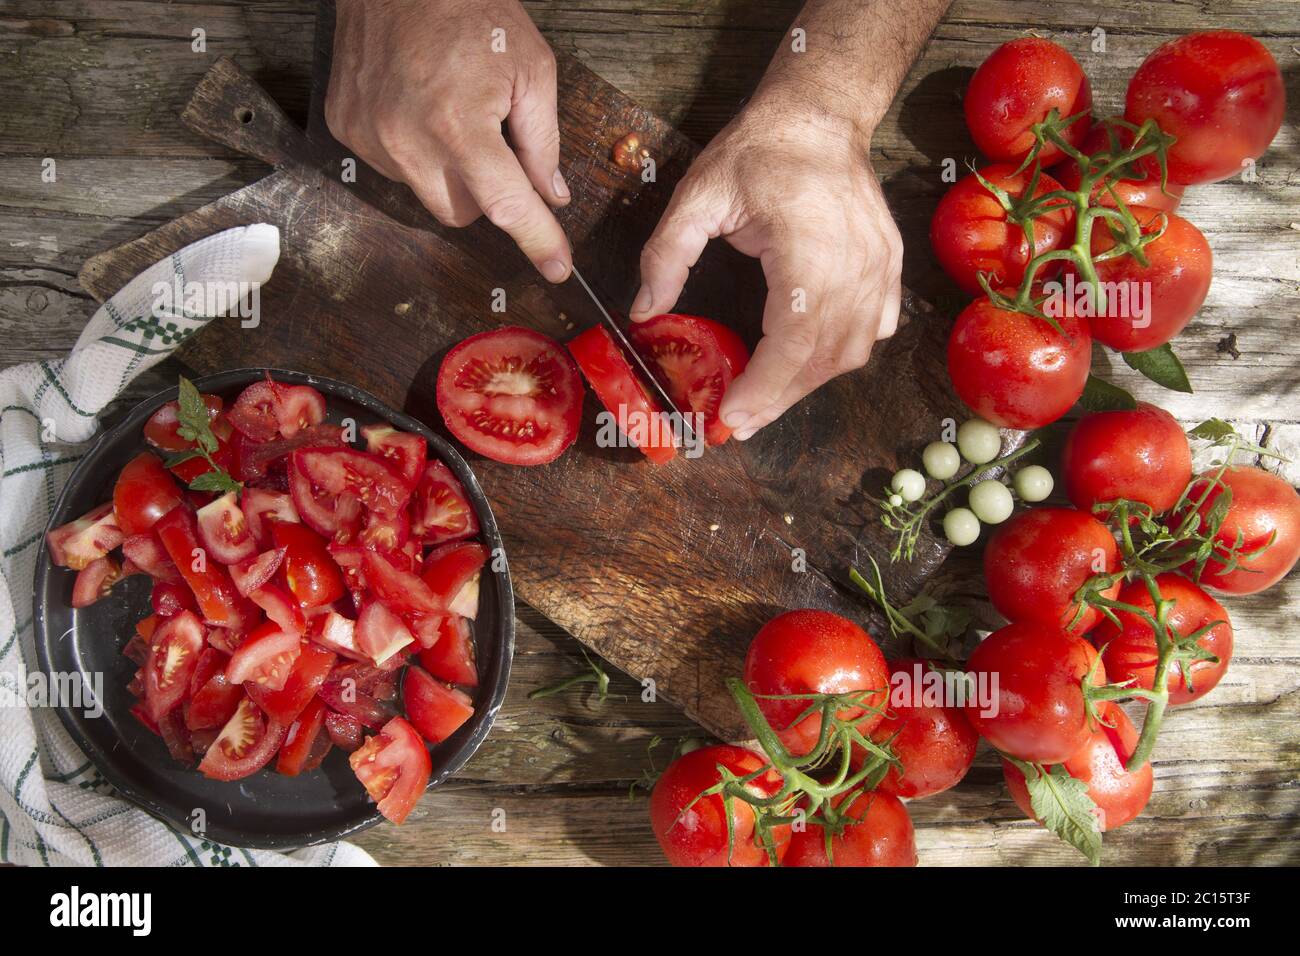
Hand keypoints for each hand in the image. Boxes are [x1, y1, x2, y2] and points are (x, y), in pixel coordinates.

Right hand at [325, 0, 571, 281]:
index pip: (506, 205)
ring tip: (451, 112)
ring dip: (448, 170)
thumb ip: (543, 141)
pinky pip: (392, 167)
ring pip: (426, 193)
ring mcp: (371, 136)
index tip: (556, 267)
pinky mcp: (348, 127)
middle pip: (463, 212)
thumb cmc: (469, 8)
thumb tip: (551, 195)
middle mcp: (408, 139)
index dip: (537, 240)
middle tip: (494, 142)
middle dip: (487, 190)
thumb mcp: (531, 67)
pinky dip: (414, 151)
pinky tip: (419, 108)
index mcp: (460, 124)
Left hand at [630, 91, 901, 439]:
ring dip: (807, 384)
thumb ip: (667, 254)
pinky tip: (806, 366)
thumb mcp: (698, 193)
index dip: (764, 385)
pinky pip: (872, 331)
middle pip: (821, 358)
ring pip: (850, 353)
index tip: (732, 414)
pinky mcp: (889, 268)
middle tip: (739, 423)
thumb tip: (643, 312)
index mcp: (808, 249)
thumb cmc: (761, 150)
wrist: (820, 116)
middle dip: (778, 398)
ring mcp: (879, 269)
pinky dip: (839, 356)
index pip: (792, 339)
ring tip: (765, 401)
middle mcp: (853, 266)